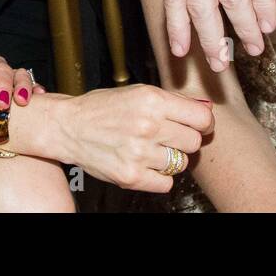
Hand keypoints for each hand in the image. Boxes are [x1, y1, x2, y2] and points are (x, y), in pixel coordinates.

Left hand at [0, 43, 44, 112]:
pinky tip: (40, 96)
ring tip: (22, 101)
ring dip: (22, 87)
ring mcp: (7, 73)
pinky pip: (29, 84)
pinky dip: (35, 88)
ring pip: (19, 75)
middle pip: (3, 71)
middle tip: (1, 105)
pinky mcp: (14, 85)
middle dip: (3, 88)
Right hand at [49, 85, 213, 192]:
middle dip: (186, 140)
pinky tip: (147, 165)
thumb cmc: (103, 108)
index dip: (205, 123)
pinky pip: (166, 184)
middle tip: (170, 138)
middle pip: (194, 141)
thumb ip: (173, 101)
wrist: (69, 127)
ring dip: (171, 159)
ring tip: (153, 150)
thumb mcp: (139, 92)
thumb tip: (206, 109)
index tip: (200, 126)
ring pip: (181, 163)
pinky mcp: (131, 176)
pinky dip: (160, 178)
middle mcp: (148, 126)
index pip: (202, 117)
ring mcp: (139, 153)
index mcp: (152, 101)